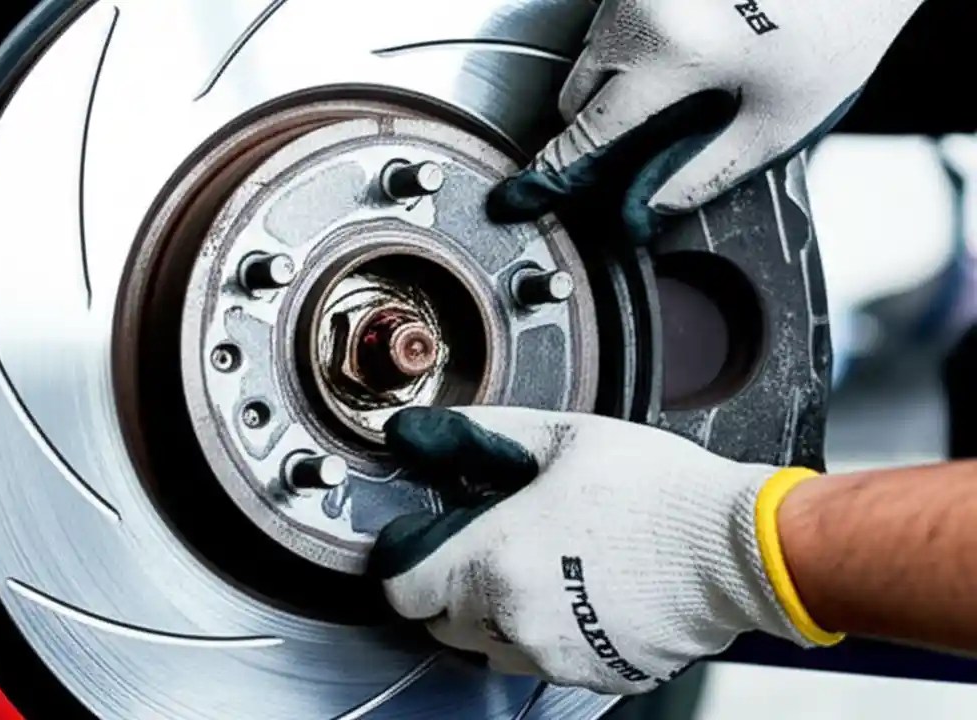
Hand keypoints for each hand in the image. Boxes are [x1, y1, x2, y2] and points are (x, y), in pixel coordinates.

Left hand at [369, 407, 843, 694]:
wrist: (735, 548)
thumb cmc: (655, 491)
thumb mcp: (558, 437)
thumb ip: (476, 436)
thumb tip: (419, 433)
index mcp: (493, 561)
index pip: (402, 589)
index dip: (408, 559)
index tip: (426, 541)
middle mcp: (514, 620)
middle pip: (442, 619)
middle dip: (452, 583)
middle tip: (490, 543)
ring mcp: (554, 654)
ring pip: (489, 645)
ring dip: (497, 611)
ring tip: (544, 564)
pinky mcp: (594, 674)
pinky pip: (543, 659)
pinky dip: (547, 632)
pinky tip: (581, 590)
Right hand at [487, 0, 925, 241]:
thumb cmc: (835, 31)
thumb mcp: (777, 123)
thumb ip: (704, 174)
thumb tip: (647, 208)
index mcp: (672, 55)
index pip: (590, 129)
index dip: (559, 169)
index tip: (527, 193)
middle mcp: (641, 10)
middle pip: (577, 89)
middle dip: (596, 123)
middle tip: (641, 141)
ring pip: (593, 50)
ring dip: (615, 80)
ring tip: (682, 85)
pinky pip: (616, 19)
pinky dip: (633, 45)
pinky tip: (689, 48)